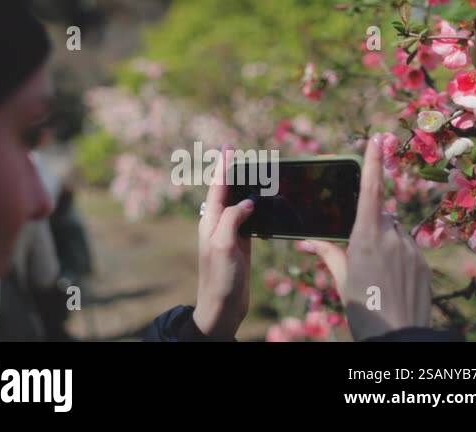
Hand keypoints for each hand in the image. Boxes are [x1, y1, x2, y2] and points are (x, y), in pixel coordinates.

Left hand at [194, 145, 253, 339]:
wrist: (223, 306)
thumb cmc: (219, 277)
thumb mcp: (223, 244)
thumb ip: (233, 219)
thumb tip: (248, 202)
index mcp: (211, 220)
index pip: (217, 187)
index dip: (223, 166)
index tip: (228, 147)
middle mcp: (219, 223)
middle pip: (228, 192)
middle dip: (235, 173)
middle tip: (244, 155)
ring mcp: (231, 233)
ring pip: (240, 204)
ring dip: (247, 189)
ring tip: (257, 174)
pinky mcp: (242, 244)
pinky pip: (250, 220)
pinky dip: (258, 209)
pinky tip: (265, 204)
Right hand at [301, 134, 431, 340]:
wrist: (398, 336)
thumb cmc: (362, 308)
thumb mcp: (341, 280)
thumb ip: (330, 254)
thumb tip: (311, 241)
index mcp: (366, 237)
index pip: (371, 191)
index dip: (374, 162)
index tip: (378, 138)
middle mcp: (392, 237)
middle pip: (382, 215)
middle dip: (372, 224)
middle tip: (362, 253)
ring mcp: (411, 249)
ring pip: (396, 232)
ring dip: (386, 242)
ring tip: (378, 273)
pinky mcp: (423, 262)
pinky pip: (408, 248)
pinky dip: (399, 256)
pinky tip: (392, 280)